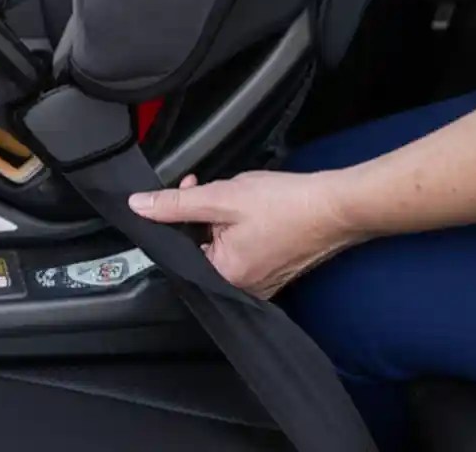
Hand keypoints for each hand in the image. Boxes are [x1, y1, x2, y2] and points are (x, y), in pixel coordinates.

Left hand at [128, 171, 366, 298]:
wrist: (336, 206)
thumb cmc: (286, 204)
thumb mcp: (222, 196)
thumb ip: (176, 204)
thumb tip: (138, 206)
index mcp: (223, 276)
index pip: (179, 252)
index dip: (177, 219)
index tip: (187, 193)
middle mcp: (240, 287)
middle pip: (200, 250)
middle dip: (200, 216)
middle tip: (212, 188)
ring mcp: (260, 283)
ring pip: (222, 249)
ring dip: (220, 220)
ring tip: (240, 198)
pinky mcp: (274, 273)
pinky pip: (244, 253)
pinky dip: (241, 231)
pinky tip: (254, 211)